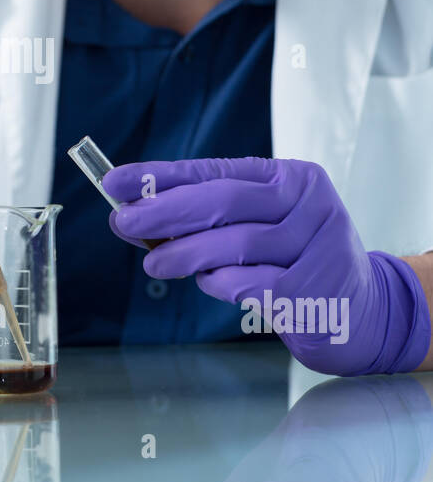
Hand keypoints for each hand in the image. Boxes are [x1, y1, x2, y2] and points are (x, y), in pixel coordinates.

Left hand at [103, 157, 430, 375]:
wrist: (364, 311)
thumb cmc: (298, 261)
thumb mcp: (265, 225)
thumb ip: (213, 217)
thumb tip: (140, 214)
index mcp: (293, 176)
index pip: (217, 169)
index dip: (163, 176)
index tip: (117, 181)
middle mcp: (308, 203)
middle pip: (224, 200)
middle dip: (164, 211)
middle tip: (123, 221)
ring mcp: (314, 245)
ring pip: (235, 243)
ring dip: (185, 253)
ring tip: (154, 265)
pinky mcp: (312, 289)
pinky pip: (250, 283)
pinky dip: (220, 283)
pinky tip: (208, 283)